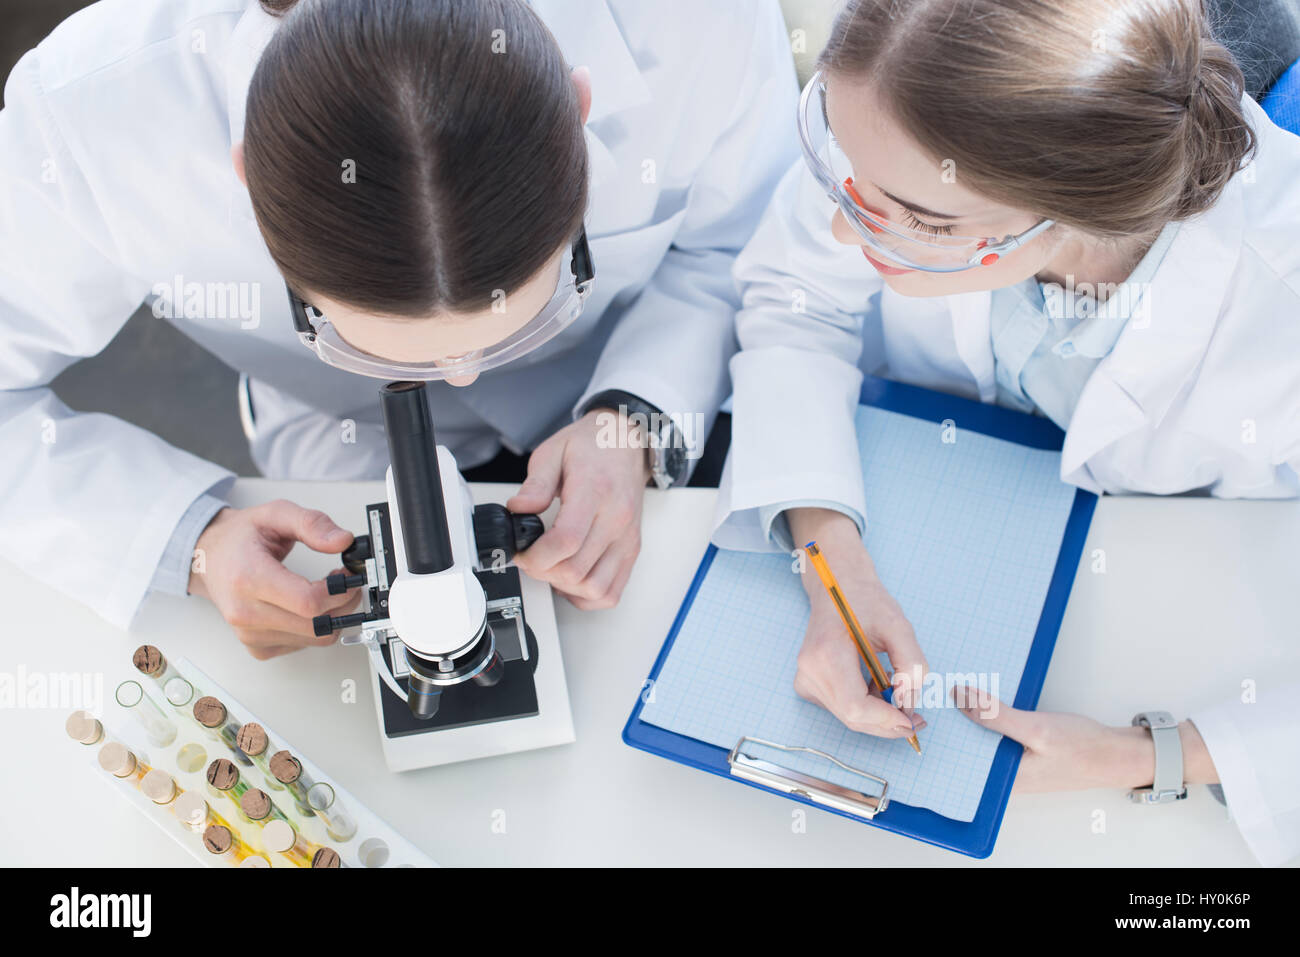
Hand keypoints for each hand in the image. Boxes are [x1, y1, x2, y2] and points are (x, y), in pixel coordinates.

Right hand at [188, 500, 361, 659]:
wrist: (208, 558)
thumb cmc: (238, 538)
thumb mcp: (276, 514)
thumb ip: (312, 524)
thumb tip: (342, 540)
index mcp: (248, 578)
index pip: (308, 602)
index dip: (339, 591)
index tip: (348, 576)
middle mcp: (244, 612)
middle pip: (315, 625)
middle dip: (342, 603)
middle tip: (345, 582)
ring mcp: (249, 633)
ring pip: (314, 639)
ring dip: (332, 616)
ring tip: (326, 590)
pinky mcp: (256, 646)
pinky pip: (302, 645)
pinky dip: (315, 628)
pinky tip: (309, 607)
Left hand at [508, 409, 651, 609]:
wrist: (626, 442)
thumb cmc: (593, 446)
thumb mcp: (553, 451)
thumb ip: (535, 484)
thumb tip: (518, 509)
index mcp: (595, 491)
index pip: (566, 541)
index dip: (536, 557)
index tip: (522, 552)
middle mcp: (617, 519)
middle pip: (577, 570)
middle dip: (543, 572)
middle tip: (531, 557)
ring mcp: (627, 538)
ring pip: (596, 588)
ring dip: (566, 586)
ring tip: (552, 567)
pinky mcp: (632, 550)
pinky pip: (612, 592)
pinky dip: (588, 595)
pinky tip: (572, 579)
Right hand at [788, 508, 928, 738]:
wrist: (837, 586)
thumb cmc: (866, 602)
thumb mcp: (899, 626)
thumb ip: (911, 664)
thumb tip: (908, 702)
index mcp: (826, 654)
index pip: (855, 706)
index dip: (886, 721)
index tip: (912, 721)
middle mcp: (809, 672)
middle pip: (853, 717)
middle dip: (887, 723)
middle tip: (917, 718)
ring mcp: (805, 681)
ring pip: (849, 716)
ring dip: (879, 713)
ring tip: (895, 684)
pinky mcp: (809, 686)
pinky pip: (843, 708)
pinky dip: (867, 705)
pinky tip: (877, 683)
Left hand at [951, 686, 1218, 791]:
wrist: (1119, 754)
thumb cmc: (1085, 748)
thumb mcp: (1037, 729)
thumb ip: (996, 716)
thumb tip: (961, 697)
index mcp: (1003, 779)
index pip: (959, 758)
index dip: (942, 733)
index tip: (927, 704)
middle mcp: (1003, 775)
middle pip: (966, 746)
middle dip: (953, 720)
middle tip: (936, 688)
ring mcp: (1012, 764)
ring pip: (980, 738)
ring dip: (971, 716)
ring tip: (954, 687)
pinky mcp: (1021, 752)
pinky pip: (996, 733)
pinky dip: (989, 716)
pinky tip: (981, 696)